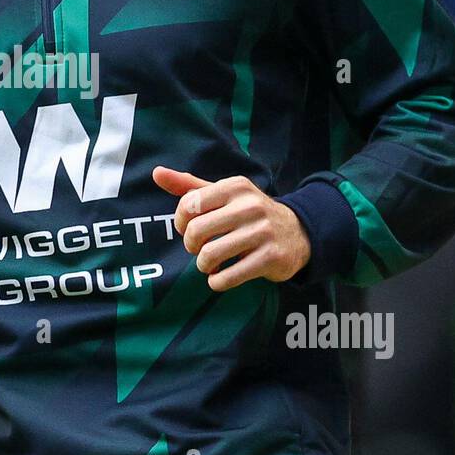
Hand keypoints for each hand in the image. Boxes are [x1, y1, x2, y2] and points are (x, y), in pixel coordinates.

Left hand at [153, 168, 310, 293]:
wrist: (298, 233)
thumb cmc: (249, 214)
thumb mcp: (223, 195)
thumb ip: (189, 186)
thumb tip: (157, 172)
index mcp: (235, 187)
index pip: (190, 203)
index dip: (180, 221)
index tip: (187, 229)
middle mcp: (250, 206)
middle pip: (197, 231)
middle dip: (191, 246)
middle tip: (199, 248)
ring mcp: (262, 232)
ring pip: (210, 255)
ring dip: (204, 265)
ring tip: (210, 264)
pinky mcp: (270, 258)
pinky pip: (229, 276)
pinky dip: (217, 281)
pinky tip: (220, 276)